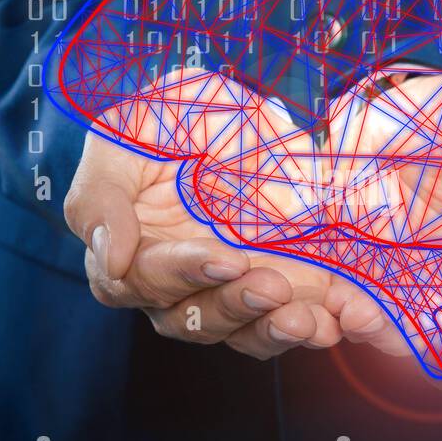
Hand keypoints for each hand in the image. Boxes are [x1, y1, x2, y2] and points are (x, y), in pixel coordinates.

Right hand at [63, 97, 341, 358]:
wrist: (232, 108)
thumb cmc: (165, 118)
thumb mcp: (121, 137)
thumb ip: (99, 196)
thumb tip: (108, 258)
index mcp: (132, 251)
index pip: (140, 282)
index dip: (181, 274)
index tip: (225, 259)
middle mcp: (180, 284)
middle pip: (193, 319)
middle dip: (234, 306)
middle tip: (270, 286)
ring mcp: (233, 289)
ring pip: (244, 332)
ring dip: (274, 330)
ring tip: (306, 319)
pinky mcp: (284, 287)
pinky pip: (295, 321)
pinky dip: (320, 325)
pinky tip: (342, 321)